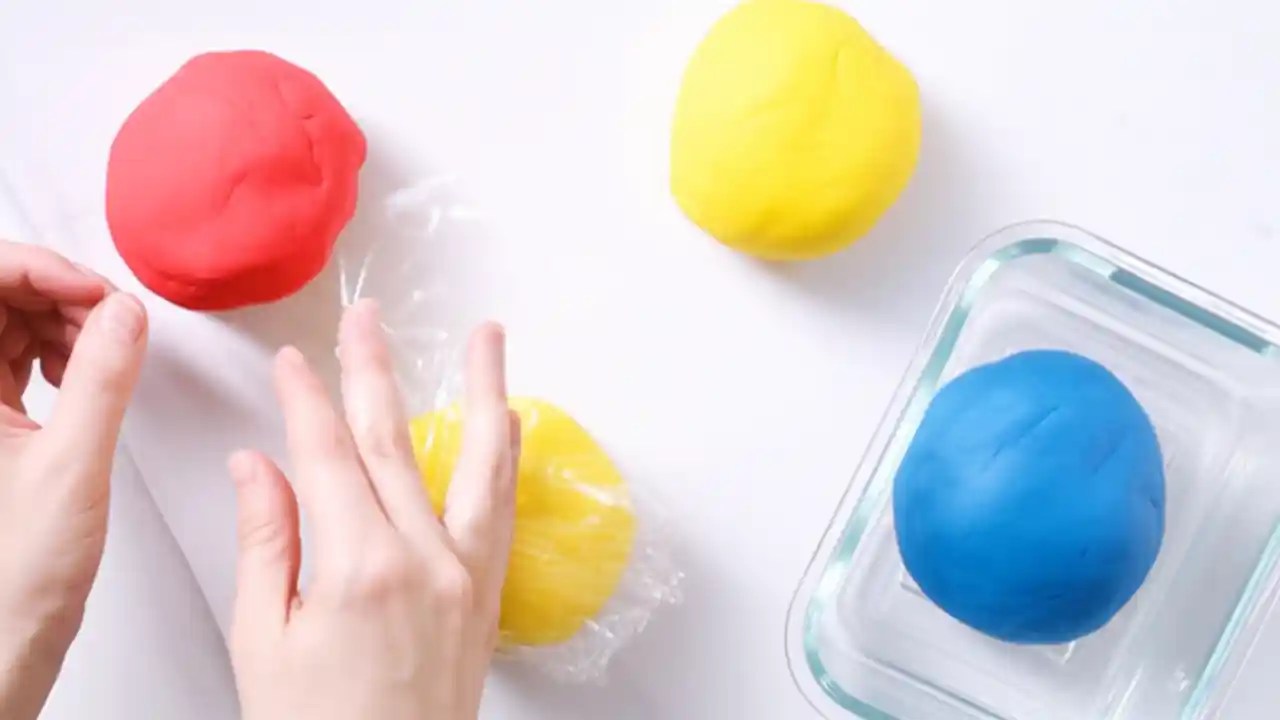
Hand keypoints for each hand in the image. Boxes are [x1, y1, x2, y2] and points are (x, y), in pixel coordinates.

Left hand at [0, 241, 146, 719]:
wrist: (3, 634)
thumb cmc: (15, 573)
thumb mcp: (72, 465)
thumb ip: (103, 380)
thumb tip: (125, 313)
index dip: (37, 270)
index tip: (96, 292)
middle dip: (56, 293)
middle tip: (112, 320)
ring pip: (6, 323)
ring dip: (61, 322)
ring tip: (106, 352)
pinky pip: (16, 358)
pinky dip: (58, 353)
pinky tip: (86, 375)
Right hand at [230, 300, 518, 719]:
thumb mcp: (263, 641)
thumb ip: (267, 542)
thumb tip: (257, 467)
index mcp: (360, 568)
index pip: (327, 456)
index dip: (305, 401)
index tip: (291, 362)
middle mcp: (425, 559)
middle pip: (394, 442)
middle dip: (375, 370)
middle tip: (367, 317)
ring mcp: (466, 574)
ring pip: (478, 460)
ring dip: (482, 389)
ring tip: (488, 336)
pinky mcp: (486, 594)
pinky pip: (501, 507)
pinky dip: (505, 455)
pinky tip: (508, 422)